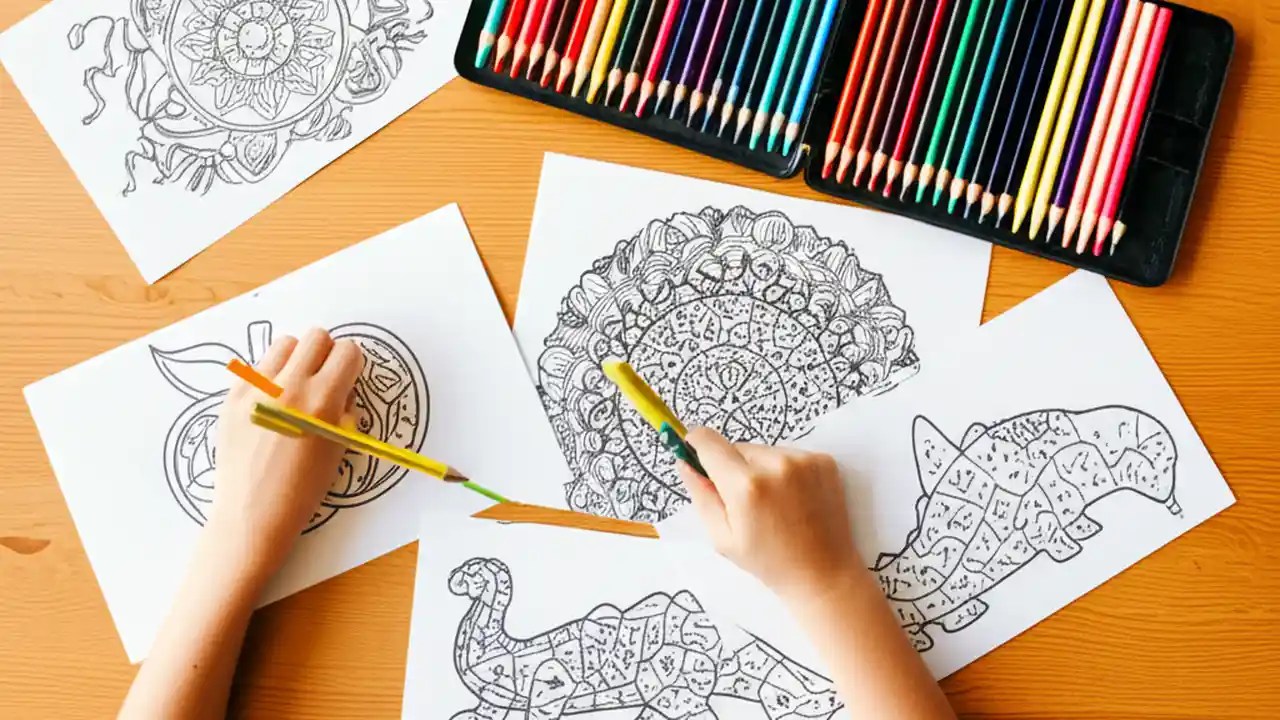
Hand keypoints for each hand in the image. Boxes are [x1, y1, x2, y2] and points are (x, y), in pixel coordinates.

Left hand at [207, 328, 364, 581]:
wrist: (254, 512)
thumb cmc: (304, 487)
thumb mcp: (339, 447)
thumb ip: (344, 408)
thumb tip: (342, 383)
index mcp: (323, 401)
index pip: (348, 351)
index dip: (351, 363)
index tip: (347, 377)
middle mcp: (290, 387)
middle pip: (317, 336)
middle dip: (326, 353)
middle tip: (323, 377)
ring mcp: (257, 390)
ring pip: (285, 344)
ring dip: (296, 358)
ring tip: (294, 387)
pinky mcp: (233, 396)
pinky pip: (257, 367)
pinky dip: (269, 377)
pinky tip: (270, 403)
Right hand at [679, 427, 861, 604]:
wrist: (823, 574)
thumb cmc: (770, 562)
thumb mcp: (723, 538)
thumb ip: (701, 495)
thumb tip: (685, 462)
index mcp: (746, 486)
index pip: (708, 442)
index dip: (696, 445)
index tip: (694, 452)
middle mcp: (776, 465)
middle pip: (737, 448)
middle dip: (733, 468)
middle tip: (744, 502)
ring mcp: (803, 461)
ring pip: (763, 451)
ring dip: (760, 469)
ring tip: (773, 504)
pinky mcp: (823, 461)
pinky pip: (789, 454)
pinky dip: (785, 471)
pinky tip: (793, 499)